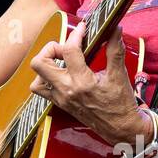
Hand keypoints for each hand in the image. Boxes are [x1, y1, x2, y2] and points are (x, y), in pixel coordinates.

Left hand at [29, 19, 143, 146]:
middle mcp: (67, 91)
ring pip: (36, 79)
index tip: (83, 29)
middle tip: (66, 47)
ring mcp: (61, 99)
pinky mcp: (60, 104)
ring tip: (61, 61)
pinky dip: (46, 79)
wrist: (121, 129)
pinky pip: (42, 90)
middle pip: (40, 63)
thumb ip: (115, 49)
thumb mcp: (119, 75)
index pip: (69, 51)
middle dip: (51, 48)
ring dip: (45, 65)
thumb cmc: (121, 104)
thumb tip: (115, 29)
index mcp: (82, 82)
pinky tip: (61, 74)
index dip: (75, 34)